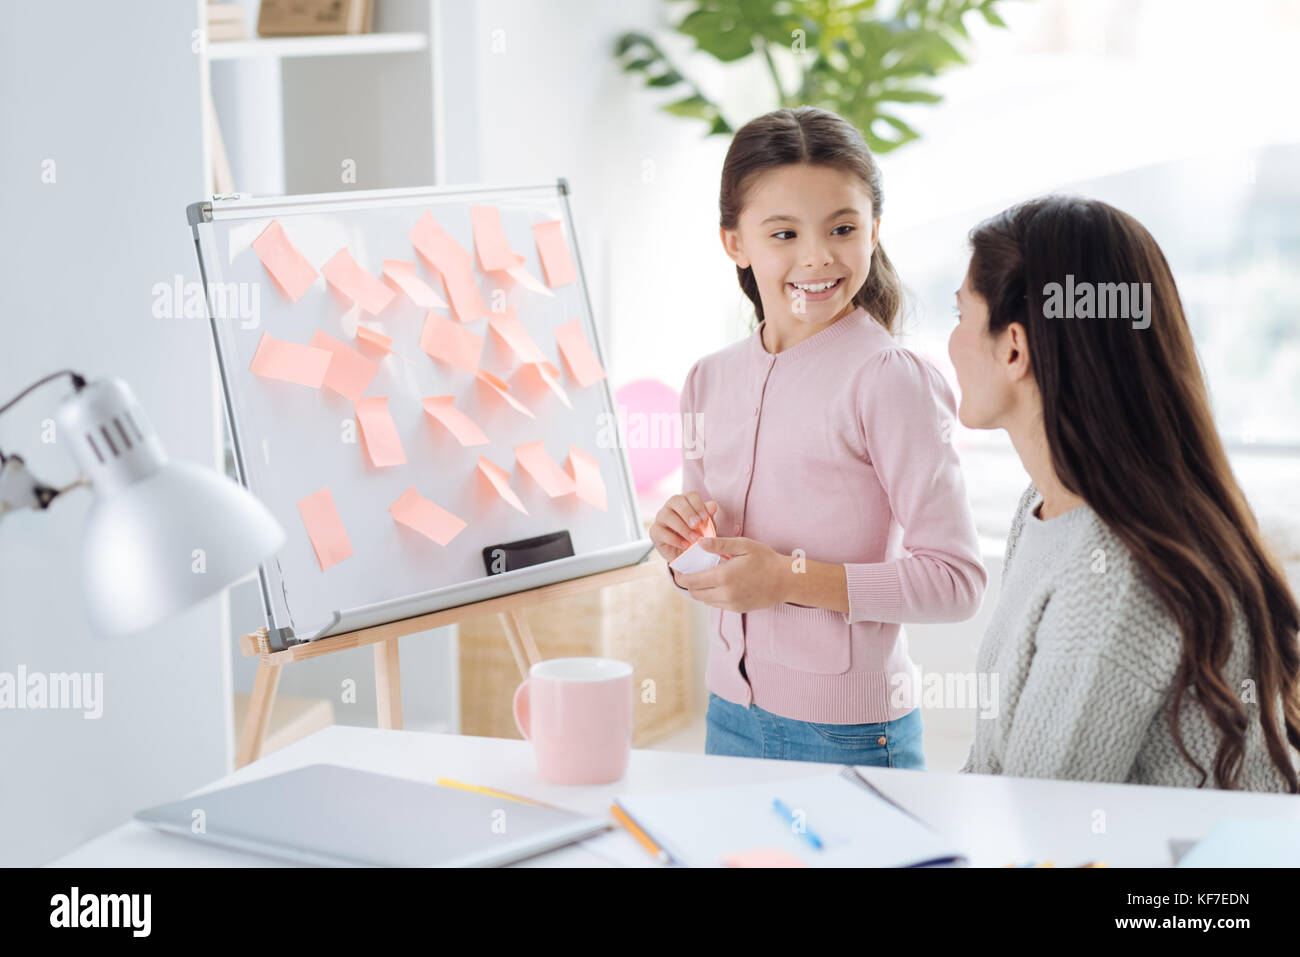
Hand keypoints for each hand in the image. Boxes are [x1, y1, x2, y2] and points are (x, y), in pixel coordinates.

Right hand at [650, 492, 717, 563]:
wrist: (687, 555)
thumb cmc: (696, 536)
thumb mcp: (706, 527)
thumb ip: (708, 516)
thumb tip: (713, 505)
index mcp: (686, 501)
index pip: (691, 495)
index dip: (698, 505)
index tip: (705, 519)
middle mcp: (671, 506)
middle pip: (676, 500)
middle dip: (687, 512)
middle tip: (697, 525)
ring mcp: (661, 517)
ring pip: (667, 515)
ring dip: (682, 527)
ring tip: (694, 539)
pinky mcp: (654, 531)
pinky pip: (661, 532)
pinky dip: (674, 539)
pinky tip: (685, 545)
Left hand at [671, 536, 789, 611]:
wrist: (786, 580)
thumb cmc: (766, 559)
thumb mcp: (743, 546)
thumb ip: (720, 545)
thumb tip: (699, 543)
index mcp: (724, 577)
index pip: (692, 581)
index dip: (681, 577)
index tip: (677, 571)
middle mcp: (726, 594)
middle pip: (696, 593)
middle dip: (689, 584)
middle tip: (689, 573)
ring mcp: (732, 604)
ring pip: (706, 601)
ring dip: (701, 590)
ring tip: (704, 577)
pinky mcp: (738, 609)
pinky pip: (718, 604)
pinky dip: (713, 596)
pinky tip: (718, 584)